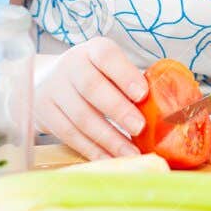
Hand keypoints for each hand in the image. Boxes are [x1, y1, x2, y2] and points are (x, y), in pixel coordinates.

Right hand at [37, 38, 148, 159]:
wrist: (45, 80)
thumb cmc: (91, 75)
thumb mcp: (107, 68)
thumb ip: (130, 82)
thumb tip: (165, 107)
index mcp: (92, 51)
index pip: (106, 56)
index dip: (124, 74)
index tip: (143, 94)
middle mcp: (71, 66)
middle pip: (92, 87)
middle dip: (118, 109)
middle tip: (140, 127)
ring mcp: (55, 91)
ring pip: (81, 117)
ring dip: (109, 138)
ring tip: (131, 153)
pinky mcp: (46, 115)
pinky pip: (71, 136)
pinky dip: (93, 150)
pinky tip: (112, 159)